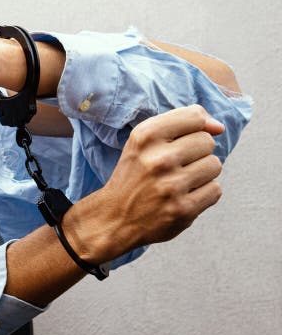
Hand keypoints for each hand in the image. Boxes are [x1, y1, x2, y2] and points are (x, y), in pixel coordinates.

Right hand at [74, 105, 225, 262]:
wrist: (115, 218)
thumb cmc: (135, 174)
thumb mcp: (143, 141)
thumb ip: (181, 123)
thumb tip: (219, 127)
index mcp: (145, 136)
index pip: (195, 117)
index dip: (196, 127)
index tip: (183, 140)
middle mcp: (158, 159)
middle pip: (207, 142)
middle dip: (197, 153)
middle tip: (175, 166)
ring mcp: (171, 186)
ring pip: (215, 165)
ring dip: (202, 173)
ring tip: (180, 181)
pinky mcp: (183, 209)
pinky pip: (215, 190)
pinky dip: (203, 193)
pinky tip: (183, 197)